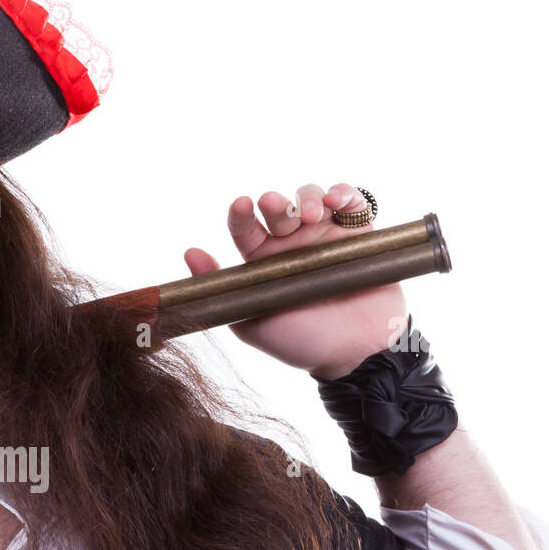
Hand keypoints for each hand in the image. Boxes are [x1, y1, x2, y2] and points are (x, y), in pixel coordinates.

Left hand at [183, 182, 407, 378]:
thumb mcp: (252, 322)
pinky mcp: (358, 234)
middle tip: (273, 206)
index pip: (247, 229)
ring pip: (312, 199)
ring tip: (310, 215)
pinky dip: (344, 194)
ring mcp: (325, 238)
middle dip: (275, 203)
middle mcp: (292, 246)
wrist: (355, 355)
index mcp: (264, 263)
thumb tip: (190, 254)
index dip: (241, 214)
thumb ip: (222, 288)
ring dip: (308, 198)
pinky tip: (336, 201)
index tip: (241, 205)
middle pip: (280, 209)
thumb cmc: (303, 344)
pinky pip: (352, 203)